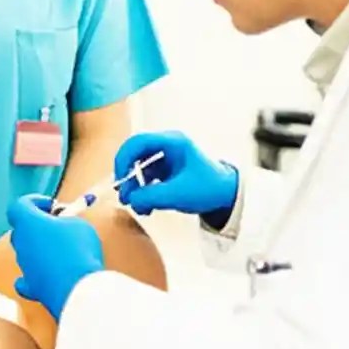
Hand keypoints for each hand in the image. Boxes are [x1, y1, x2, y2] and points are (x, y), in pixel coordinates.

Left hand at [5, 194, 104, 320]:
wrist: (77, 289)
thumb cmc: (77, 251)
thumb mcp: (78, 224)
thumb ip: (67, 220)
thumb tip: (64, 223)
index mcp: (28, 223)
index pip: (19, 206)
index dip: (34, 202)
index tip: (51, 206)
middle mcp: (21, 244)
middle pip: (22, 229)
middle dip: (39, 225)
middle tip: (60, 226)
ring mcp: (23, 266)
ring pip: (26, 252)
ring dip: (41, 248)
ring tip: (65, 250)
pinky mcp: (31, 287)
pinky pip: (27, 278)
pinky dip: (36, 273)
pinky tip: (48, 273)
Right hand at [114, 131, 238, 215]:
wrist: (229, 197)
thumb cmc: (209, 188)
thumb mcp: (178, 194)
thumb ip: (151, 197)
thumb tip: (130, 200)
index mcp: (173, 142)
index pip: (138, 142)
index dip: (124, 159)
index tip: (120, 179)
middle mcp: (167, 146)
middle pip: (136, 155)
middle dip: (128, 177)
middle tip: (124, 197)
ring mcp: (167, 158)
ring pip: (140, 169)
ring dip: (135, 188)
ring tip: (138, 207)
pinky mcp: (167, 171)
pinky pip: (147, 178)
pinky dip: (144, 192)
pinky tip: (147, 207)